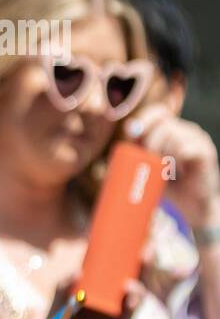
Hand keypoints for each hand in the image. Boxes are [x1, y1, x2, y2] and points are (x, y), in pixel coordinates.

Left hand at [125, 103, 219, 231]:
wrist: (192, 206)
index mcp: (172, 130)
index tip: (132, 138)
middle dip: (150, 142)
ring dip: (163, 153)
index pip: (157, 112)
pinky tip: (177, 170)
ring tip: (166, 169)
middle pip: (163, 123)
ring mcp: (198, 139)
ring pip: (173, 135)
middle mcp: (187, 130)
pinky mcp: (206, 152)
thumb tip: (113, 154)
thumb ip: (134, 157)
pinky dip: (176, 160)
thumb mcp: (147, 169)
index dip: (143, 121)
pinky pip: (185, 149)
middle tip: (151, 160)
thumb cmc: (168, 186)